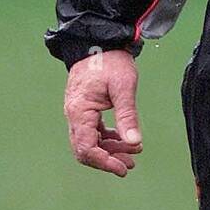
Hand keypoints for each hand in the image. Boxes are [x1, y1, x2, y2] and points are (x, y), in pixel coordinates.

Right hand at [63, 49, 142, 175]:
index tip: (123, 168)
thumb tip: (135, 143)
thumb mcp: (124, 87)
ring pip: (90, 141)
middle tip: (130, 165)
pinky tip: (125, 139)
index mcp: (80, 111)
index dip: (104, 162)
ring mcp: (77, 112)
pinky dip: (108, 138)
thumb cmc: (111, 61)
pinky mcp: (84, 109)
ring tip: (133, 153)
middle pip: (85, 149)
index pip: (87, 148)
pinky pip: (92, 131)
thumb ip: (128, 116)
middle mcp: (74, 115)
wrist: (100, 42)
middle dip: (108, 159)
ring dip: (110, 150)